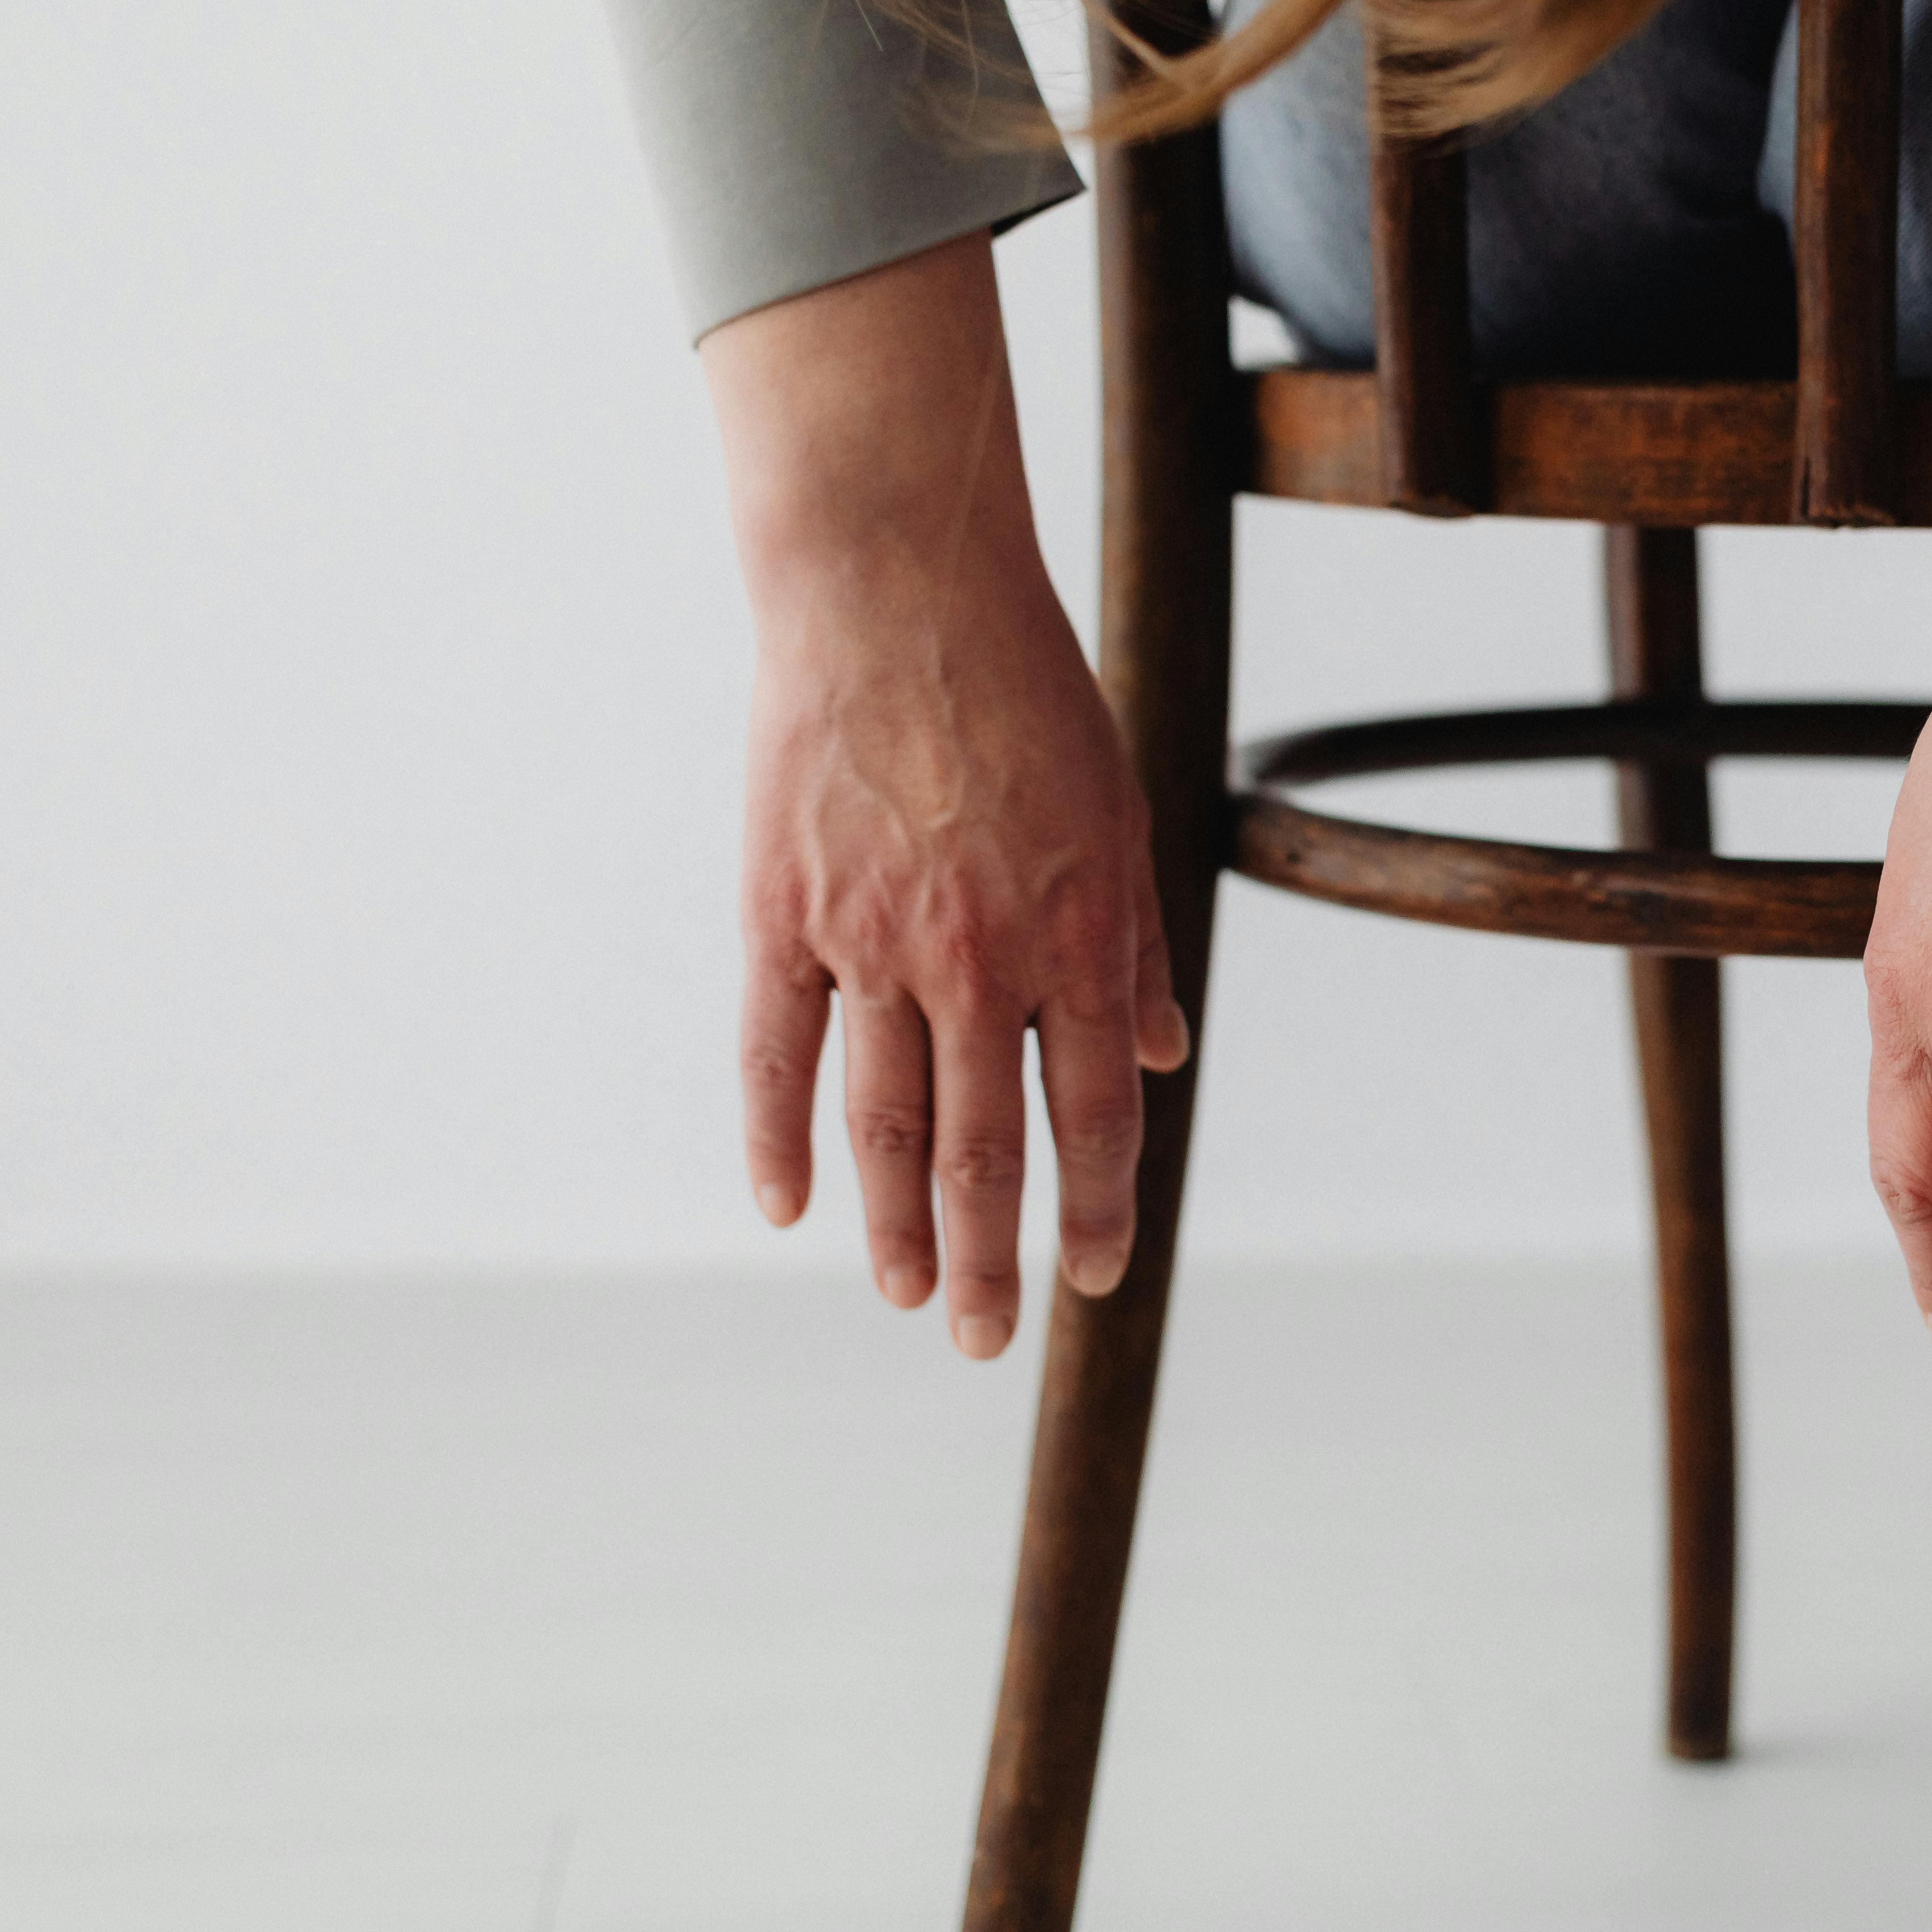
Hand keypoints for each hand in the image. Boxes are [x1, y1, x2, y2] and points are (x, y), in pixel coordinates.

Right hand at [704, 234, 1187, 1359]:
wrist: (898, 589)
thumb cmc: (1026, 692)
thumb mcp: (1118, 812)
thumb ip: (1135, 943)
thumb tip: (1155, 1058)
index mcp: (1075, 936)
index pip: (1089, 1116)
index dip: (1094, 1207)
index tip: (1093, 1273)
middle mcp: (978, 958)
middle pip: (982, 1146)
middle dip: (991, 1256)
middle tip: (988, 1341)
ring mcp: (872, 942)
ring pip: (882, 1122)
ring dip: (894, 1223)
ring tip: (907, 1295)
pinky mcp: (784, 914)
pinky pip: (778, 1053)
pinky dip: (777, 1138)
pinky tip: (784, 1207)